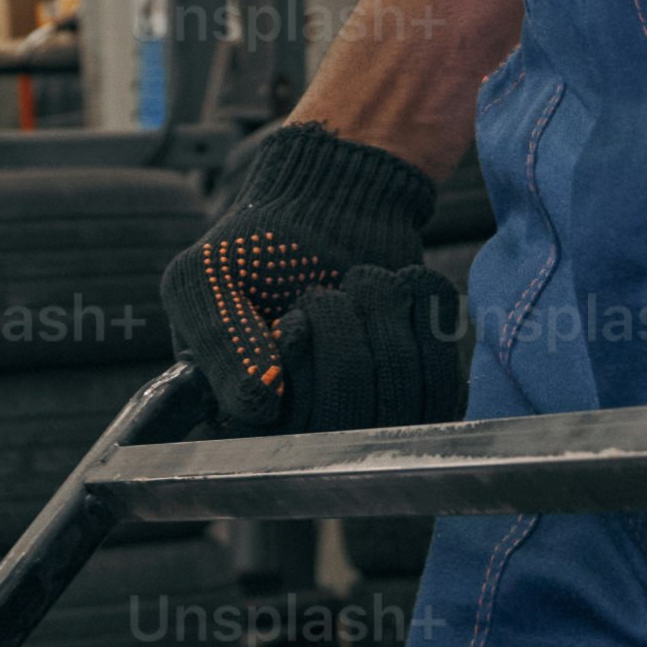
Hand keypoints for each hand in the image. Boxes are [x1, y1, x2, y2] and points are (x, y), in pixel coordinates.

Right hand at [159, 124, 462, 432]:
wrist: (326, 208)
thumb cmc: (257, 248)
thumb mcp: (205, 279)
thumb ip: (218, 341)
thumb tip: (259, 405)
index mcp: (243, 418)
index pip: (281, 438)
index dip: (294, 372)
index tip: (291, 319)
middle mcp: (308, 432)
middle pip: (345, 416)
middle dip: (337, 330)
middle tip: (321, 291)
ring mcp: (369, 417)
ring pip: (398, 396)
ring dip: (379, 314)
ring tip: (359, 280)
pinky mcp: (421, 393)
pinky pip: (441, 379)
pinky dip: (423, 311)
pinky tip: (399, 285)